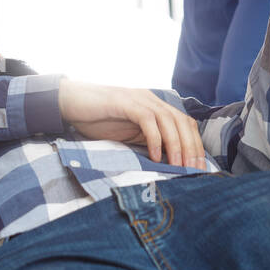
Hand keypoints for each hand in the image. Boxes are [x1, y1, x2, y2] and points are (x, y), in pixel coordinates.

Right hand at [58, 79, 206, 168]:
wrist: (70, 102)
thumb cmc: (98, 120)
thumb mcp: (128, 133)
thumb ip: (147, 141)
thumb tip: (168, 164)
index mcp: (155, 107)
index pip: (185, 123)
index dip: (195, 144)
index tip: (199, 167)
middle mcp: (151, 100)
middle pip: (182, 122)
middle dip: (191, 147)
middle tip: (194, 170)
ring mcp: (139, 99)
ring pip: (168, 120)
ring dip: (176, 145)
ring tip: (178, 166)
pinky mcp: (124, 102)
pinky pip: (147, 119)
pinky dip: (154, 138)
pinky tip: (154, 156)